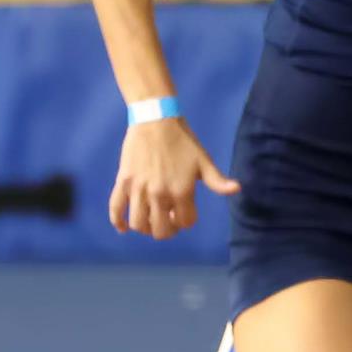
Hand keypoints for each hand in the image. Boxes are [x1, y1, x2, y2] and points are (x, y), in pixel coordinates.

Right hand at [108, 117, 239, 239]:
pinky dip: (118, 222)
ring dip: (145, 229)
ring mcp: (138, 189)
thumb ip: (217, 180)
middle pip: (160, 229)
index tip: (185, 214)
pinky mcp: (122, 182)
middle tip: (168, 222)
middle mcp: (159, 194)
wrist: (156, 121)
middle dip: (167, 230)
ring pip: (138, 223)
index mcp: (181, 191)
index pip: (184, 222)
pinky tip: (124, 228)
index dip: (186, 221)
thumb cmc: (183, 141)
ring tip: (151, 222)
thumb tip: (237, 189)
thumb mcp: (204, 161)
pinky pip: (115, 209)